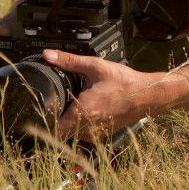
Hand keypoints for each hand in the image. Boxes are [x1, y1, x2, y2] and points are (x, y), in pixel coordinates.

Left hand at [43, 49, 165, 141]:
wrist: (147, 95)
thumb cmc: (124, 82)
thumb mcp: (95, 67)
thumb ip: (69, 61)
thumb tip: (48, 55)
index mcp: (83, 111)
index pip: (53, 127)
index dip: (45, 120)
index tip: (41, 110)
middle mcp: (88, 126)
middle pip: (61, 131)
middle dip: (56, 119)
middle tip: (57, 103)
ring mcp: (96, 133)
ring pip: (72, 134)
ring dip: (69, 123)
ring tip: (73, 105)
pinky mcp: (103, 134)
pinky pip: (84, 134)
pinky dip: (82, 124)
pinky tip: (87, 110)